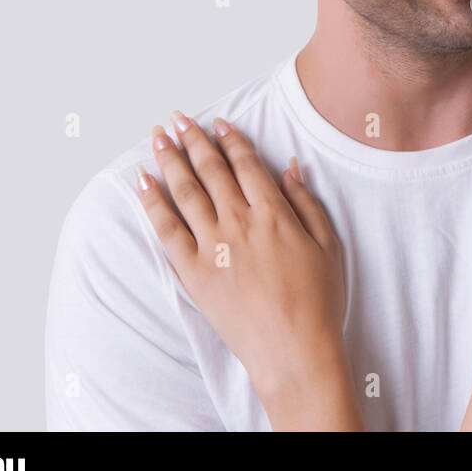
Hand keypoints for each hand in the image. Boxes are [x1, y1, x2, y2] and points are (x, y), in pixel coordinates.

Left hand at [132, 110, 361, 429]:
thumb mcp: (328, 245)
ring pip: (184, 192)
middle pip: (210, 170)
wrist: (294, 351)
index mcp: (274, 213)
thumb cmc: (318, 301)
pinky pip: (166, 229)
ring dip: (169, 160)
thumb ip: (307, 203)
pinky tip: (143, 183)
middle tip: (177, 119)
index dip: (230, 140)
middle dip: (192, 139)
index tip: (219, 123)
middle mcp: (239, 222)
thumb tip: (291, 167)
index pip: (246, 164)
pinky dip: (152, 202)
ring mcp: (213, 247)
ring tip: (156, 138)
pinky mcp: (194, 273)